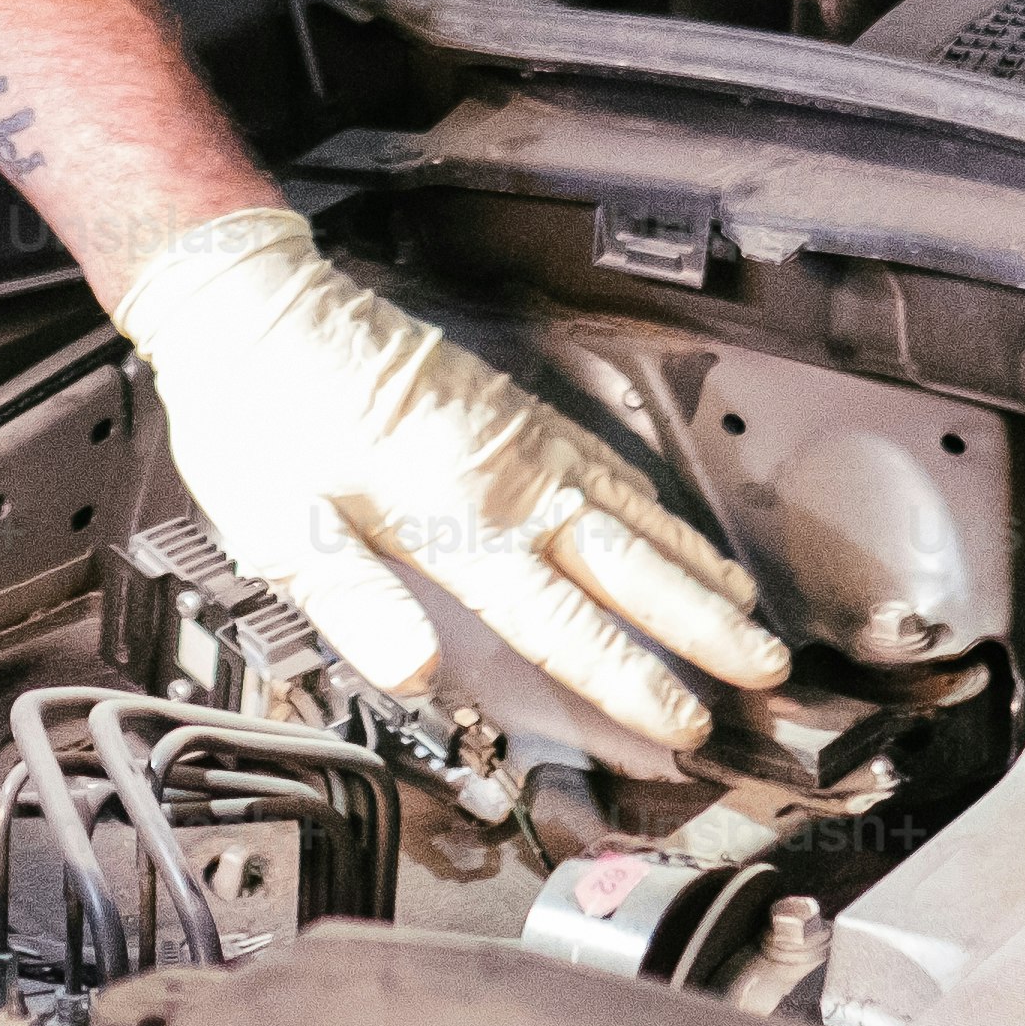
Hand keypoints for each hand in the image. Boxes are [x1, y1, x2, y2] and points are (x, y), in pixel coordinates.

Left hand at [115, 207, 789, 753]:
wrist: (255, 303)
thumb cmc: (257, 417)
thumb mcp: (275, 525)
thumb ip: (354, 603)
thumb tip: (418, 674)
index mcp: (454, 521)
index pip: (565, 622)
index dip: (632, 680)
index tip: (688, 721)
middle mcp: (505, 479)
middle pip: (629, 567)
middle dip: (705, 626)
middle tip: (769, 672)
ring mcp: (516, 438)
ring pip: (632, 512)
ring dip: (695, 567)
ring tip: (750, 610)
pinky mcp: (508, 408)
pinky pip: (604, 463)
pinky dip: (655, 502)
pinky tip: (675, 525)